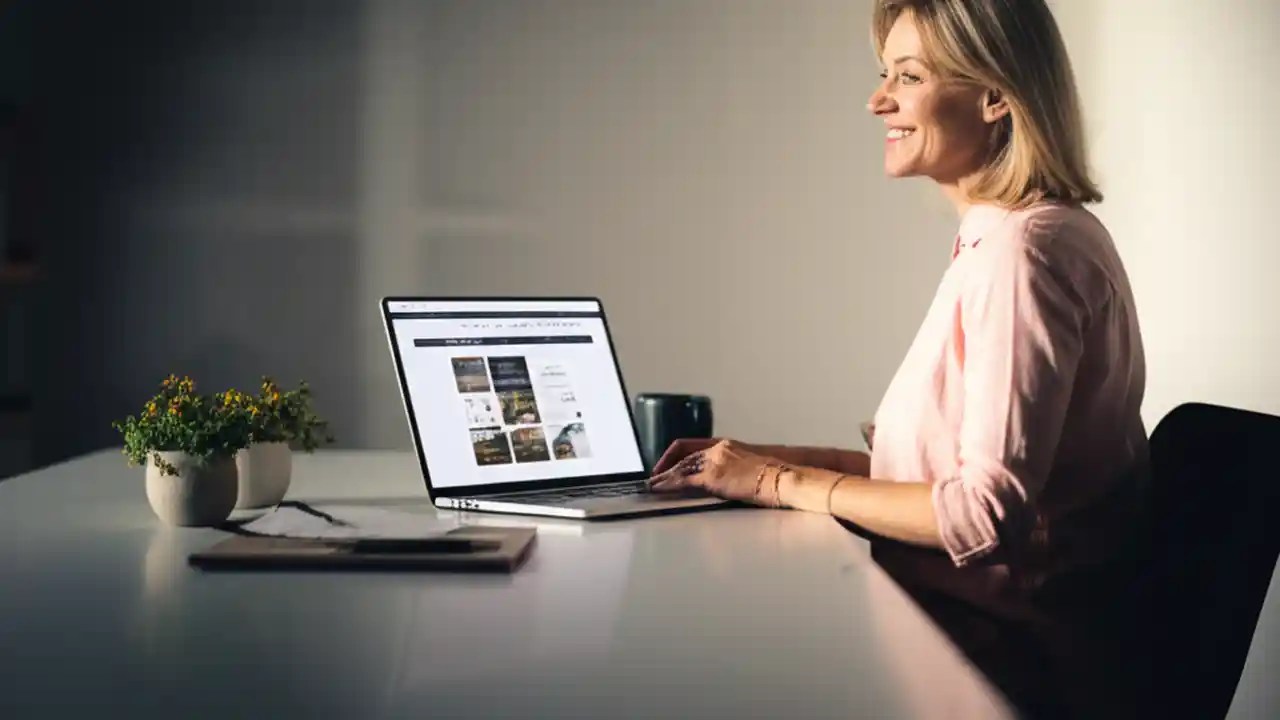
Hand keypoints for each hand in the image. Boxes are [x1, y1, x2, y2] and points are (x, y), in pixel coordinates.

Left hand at [647, 439, 784, 507]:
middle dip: (666, 466)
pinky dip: (669, 485)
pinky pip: (684, 480)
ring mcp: (715, 461)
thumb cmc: (774, 478)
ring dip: (664, 477)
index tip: (667, 465)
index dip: (675, 455)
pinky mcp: (714, 476)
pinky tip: (660, 490)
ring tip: (652, 486)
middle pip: (684, 455)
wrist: (784, 478)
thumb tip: (720, 482)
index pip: (692, 446)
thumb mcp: (749, 468)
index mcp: (726, 445)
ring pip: (681, 467)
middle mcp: (718, 449)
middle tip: (654, 477)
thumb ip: (731, 470)